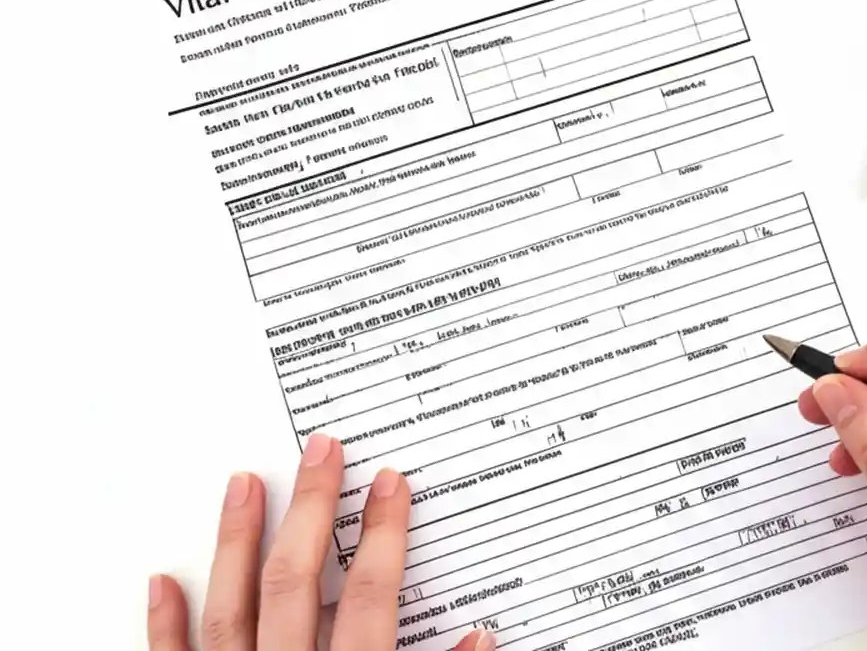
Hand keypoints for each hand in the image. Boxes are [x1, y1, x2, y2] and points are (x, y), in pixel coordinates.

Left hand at [145, 433, 494, 650]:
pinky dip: (168, 622)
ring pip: (230, 610)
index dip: (384, 535)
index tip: (390, 486)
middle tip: (320, 453)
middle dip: (309, 510)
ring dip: (237, 543)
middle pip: (294, 584)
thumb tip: (484, 639)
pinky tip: (164, 581)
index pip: (370, 598)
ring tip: (243, 484)